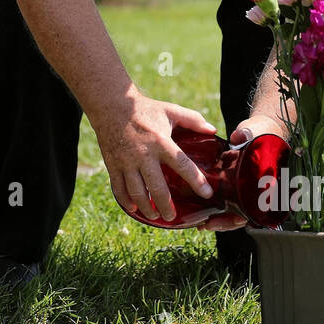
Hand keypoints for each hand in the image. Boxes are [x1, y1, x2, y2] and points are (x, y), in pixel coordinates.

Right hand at [93, 96, 218, 222]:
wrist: (111, 106)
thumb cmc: (145, 109)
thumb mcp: (170, 110)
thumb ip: (193, 120)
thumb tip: (213, 130)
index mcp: (161, 142)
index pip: (182, 165)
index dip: (196, 181)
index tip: (207, 194)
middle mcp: (143, 154)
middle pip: (157, 187)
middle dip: (166, 206)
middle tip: (172, 217)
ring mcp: (126, 161)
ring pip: (137, 192)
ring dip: (146, 208)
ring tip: (154, 216)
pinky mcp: (113, 164)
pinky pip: (119, 188)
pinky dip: (126, 201)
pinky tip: (134, 208)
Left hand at [195, 113, 290, 231]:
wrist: (258, 128)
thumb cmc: (261, 131)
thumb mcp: (255, 131)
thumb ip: (248, 134)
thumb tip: (240, 137)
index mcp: (264, 182)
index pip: (256, 208)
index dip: (242, 217)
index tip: (229, 219)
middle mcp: (253, 189)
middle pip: (241, 215)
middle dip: (224, 222)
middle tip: (207, 225)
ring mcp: (242, 188)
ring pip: (232, 212)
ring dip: (218, 219)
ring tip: (201, 223)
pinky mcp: (231, 184)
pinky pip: (225, 202)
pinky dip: (214, 209)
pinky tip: (202, 212)